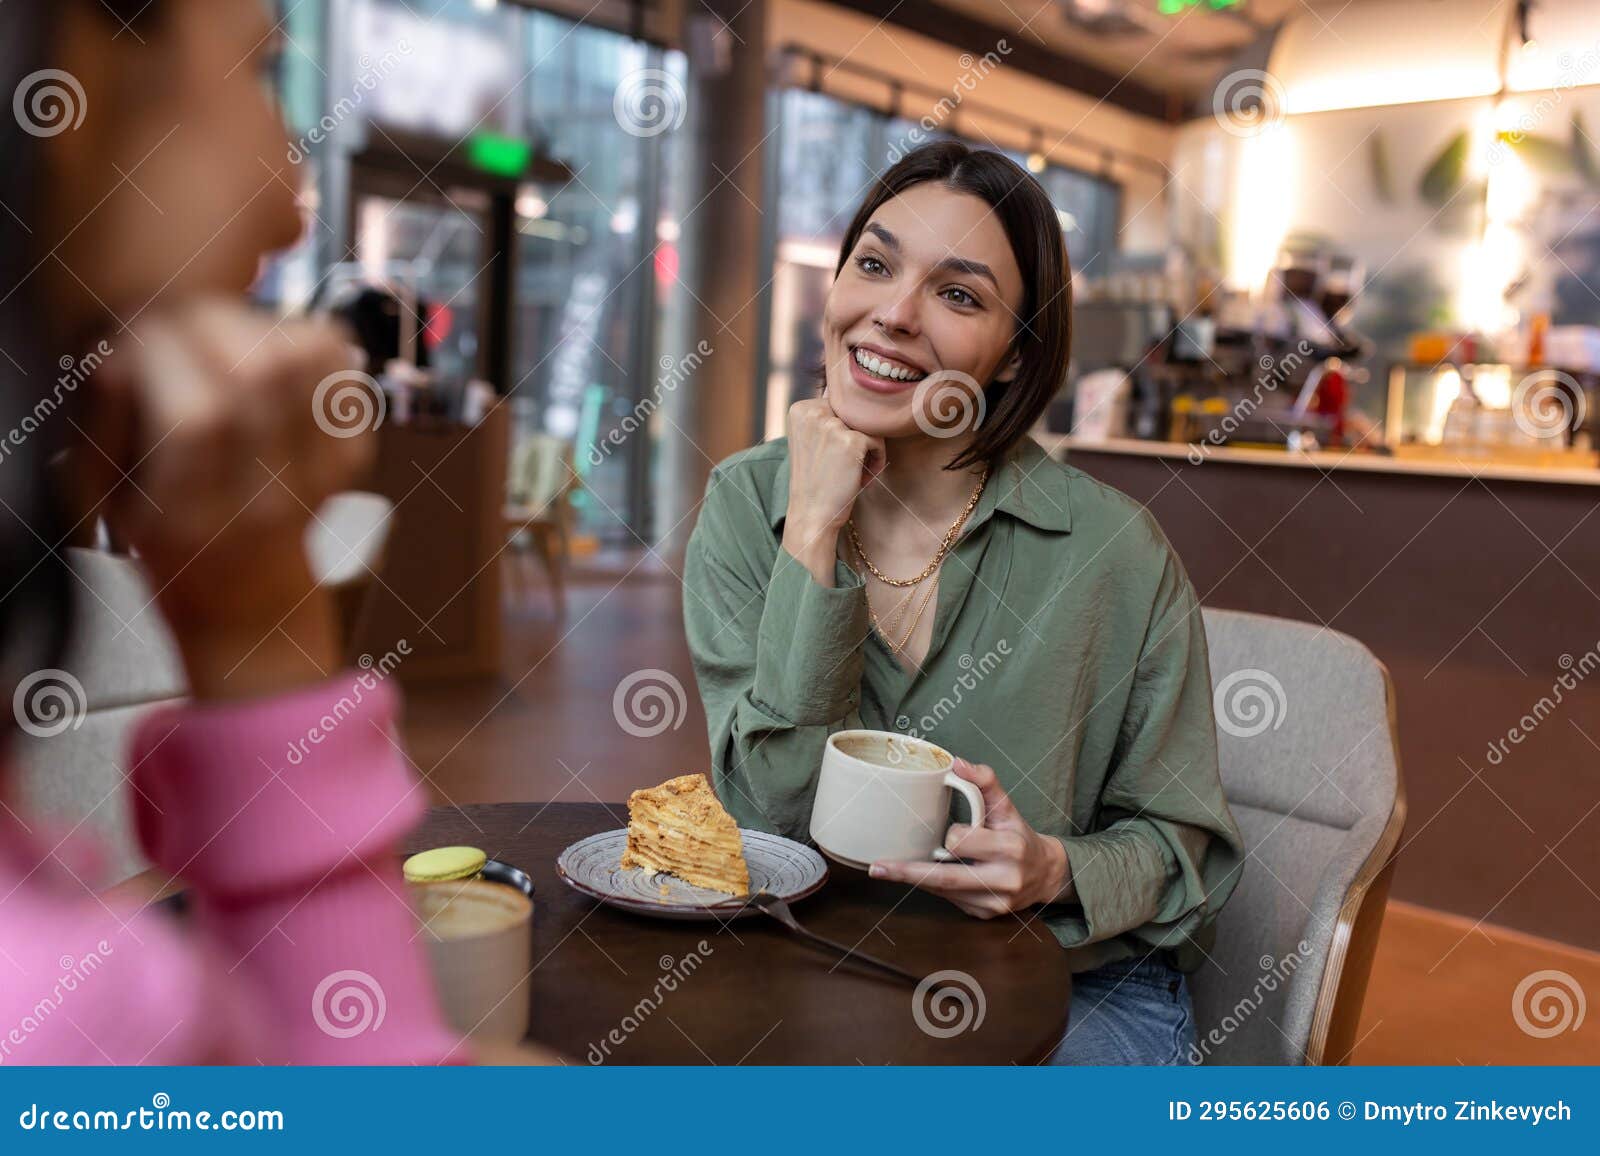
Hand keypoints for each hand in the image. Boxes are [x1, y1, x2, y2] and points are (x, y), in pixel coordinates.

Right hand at [76, 298, 374, 700]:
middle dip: (209, 327)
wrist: (250, 603)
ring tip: (223, 336)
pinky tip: (275, 347)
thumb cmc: (172, 545)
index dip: (159, 358)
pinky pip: (339, 373)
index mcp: (195, 517)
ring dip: (256, 326)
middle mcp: (265, 497)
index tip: (134, 344)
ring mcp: (315, 477)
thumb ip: (112, 430)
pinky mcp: (348, 457)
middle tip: (182, 327)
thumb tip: (122, 358)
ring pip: (304, 363)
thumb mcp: (115, 502)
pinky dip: (308, 342)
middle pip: (258, 374)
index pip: (196, 417)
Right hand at [781, 397, 884, 584]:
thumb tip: (863, 395)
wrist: (812, 516)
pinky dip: (877, 460)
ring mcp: (831, 424)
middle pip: (857, 413)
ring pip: (870, 425)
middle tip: (846, 468)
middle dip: (858, 439)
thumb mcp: (814, 441)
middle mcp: (812, 411)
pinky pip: (878, 440)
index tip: (835, 458)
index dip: (844, 432)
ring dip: (869, 450)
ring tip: (855, 473)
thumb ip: (829, 416)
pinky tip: (862, 479)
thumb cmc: (818, 481)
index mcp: (800, 408)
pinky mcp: (850, 440)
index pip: (841, 405)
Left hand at [869, 758, 1071, 918]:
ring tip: (889, 869)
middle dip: (908, 872)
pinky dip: (935, 887)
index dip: (952, 835)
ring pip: (944, 892)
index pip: (962, 842)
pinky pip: (950, 900)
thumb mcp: (1007, 806)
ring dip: (917, 879)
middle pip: (946, 878)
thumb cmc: (1019, 834)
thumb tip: (956, 764)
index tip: (953, 831)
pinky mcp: (985, 915)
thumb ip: (985, 781)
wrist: (1045, 873)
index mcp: (1010, 849)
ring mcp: (994, 903)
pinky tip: (929, 876)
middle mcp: (1004, 881)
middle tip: (878, 867)